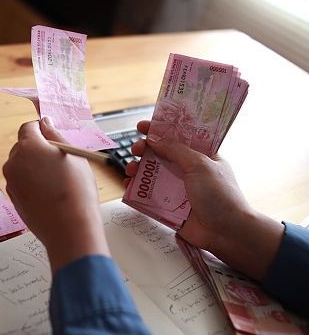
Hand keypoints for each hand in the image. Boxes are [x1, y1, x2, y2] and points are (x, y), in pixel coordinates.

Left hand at [3, 117, 109, 272]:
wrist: (69, 228)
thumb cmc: (76, 191)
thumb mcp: (72, 154)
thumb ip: (55, 135)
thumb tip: (45, 123)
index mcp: (28, 147)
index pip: (28, 127)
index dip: (41, 129)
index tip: (52, 136)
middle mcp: (14, 162)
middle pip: (23, 146)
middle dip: (38, 149)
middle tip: (59, 161)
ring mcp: (11, 182)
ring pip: (22, 166)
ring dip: (35, 167)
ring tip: (56, 182)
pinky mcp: (13, 198)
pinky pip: (21, 182)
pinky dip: (32, 183)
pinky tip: (49, 194)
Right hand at [125, 120, 283, 281]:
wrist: (226, 232)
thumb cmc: (221, 196)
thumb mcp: (199, 164)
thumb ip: (175, 149)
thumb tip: (155, 139)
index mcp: (201, 156)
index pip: (178, 137)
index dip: (160, 130)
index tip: (142, 126)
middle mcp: (188, 171)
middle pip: (161, 155)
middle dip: (145, 150)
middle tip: (136, 149)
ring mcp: (178, 189)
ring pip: (153, 175)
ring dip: (139, 169)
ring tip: (131, 169)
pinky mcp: (170, 206)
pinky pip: (149, 195)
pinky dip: (138, 190)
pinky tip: (130, 186)